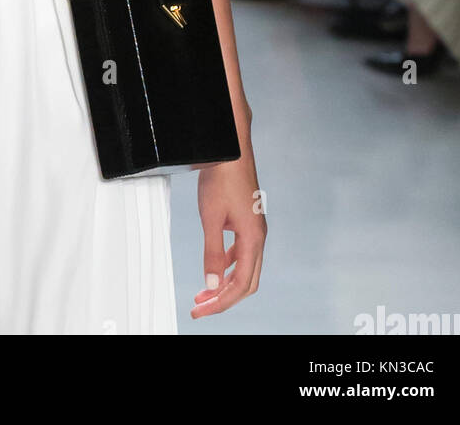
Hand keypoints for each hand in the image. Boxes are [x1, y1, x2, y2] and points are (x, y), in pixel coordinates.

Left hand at [192, 151, 265, 317]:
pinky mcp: (248, 221)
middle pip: (246, 282)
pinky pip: (241, 251)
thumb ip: (212, 253)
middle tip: (201, 306)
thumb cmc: (222, 178)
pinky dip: (228, 264)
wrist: (230, 149)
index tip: (201, 310)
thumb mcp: (211, 218)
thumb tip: (212, 284)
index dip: (221, 302)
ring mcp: (255, 229)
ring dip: (225, 282)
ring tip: (204, 292)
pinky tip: (215, 266)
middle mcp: (258, 237)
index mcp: (253, 239)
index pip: (240, 285)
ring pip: (245, 268)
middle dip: (224, 298)